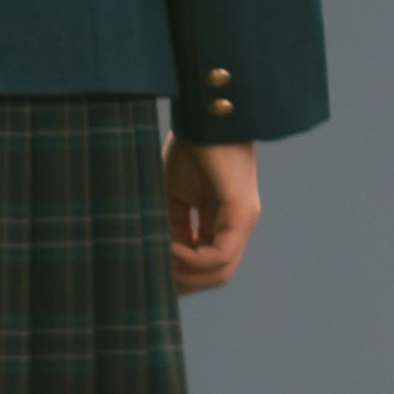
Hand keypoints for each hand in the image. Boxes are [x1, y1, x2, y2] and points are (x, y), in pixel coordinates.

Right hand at [163, 135, 259, 294]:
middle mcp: (238, 226)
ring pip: (219, 272)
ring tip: (157, 258)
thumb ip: (171, 225)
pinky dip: (191, 258)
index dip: (179, 273)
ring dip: (184, 272)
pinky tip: (168, 247)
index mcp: (224, 221)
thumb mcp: (173, 194)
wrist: (207, 112)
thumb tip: (157, 256)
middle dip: (182, 281)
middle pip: (215, 275)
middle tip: (151, 273)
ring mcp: (244, 221)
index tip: (150, 270)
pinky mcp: (242, 212)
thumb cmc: (191, 145)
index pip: (207, 264)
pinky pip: (219, 255)